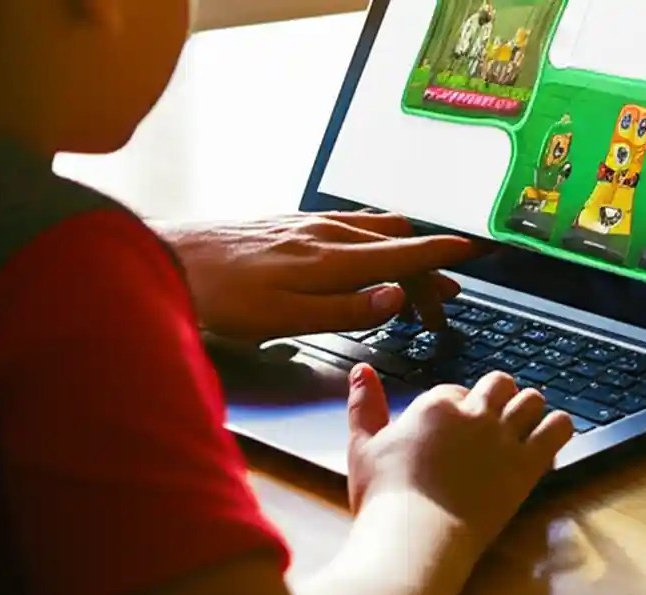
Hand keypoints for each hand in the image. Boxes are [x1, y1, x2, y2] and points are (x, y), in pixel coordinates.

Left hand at [153, 212, 486, 341]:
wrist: (169, 261)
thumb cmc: (222, 299)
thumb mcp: (286, 320)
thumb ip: (347, 309)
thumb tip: (397, 296)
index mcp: (331, 260)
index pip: (403, 253)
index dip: (442, 256)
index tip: (475, 253)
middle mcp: (324, 234)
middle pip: (396, 244)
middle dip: (427, 270)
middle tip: (442, 303)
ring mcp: (306, 224)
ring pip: (373, 229)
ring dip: (403, 251)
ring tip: (419, 272)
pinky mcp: (289, 223)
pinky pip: (348, 224)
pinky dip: (373, 237)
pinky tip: (368, 243)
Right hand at [345, 364, 574, 556]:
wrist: (414, 538)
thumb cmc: (385, 497)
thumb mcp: (363, 446)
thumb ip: (363, 404)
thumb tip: (362, 370)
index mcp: (435, 407)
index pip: (456, 390)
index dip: (457, 406)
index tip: (453, 429)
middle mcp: (473, 415)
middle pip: (499, 384)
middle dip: (497, 396)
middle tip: (491, 419)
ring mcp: (503, 439)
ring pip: (532, 400)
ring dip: (528, 408)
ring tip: (522, 425)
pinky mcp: (526, 466)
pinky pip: (558, 429)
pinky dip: (557, 427)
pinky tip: (549, 436)